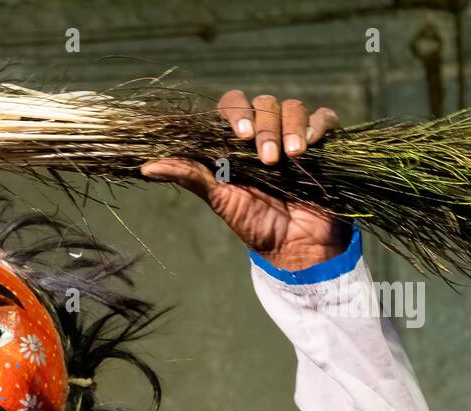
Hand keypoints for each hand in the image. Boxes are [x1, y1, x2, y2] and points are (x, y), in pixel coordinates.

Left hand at [141, 91, 347, 270]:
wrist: (295, 247)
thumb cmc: (254, 222)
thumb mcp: (218, 198)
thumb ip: (188, 176)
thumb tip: (146, 167)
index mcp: (238, 141)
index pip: (233, 105)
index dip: (236, 112)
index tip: (240, 134)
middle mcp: (266, 132)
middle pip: (264, 103)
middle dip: (265, 128)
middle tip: (267, 160)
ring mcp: (295, 135)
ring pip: (292, 107)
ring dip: (290, 128)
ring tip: (290, 158)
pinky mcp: (323, 142)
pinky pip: (324, 118)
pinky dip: (318, 125)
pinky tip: (311, 145)